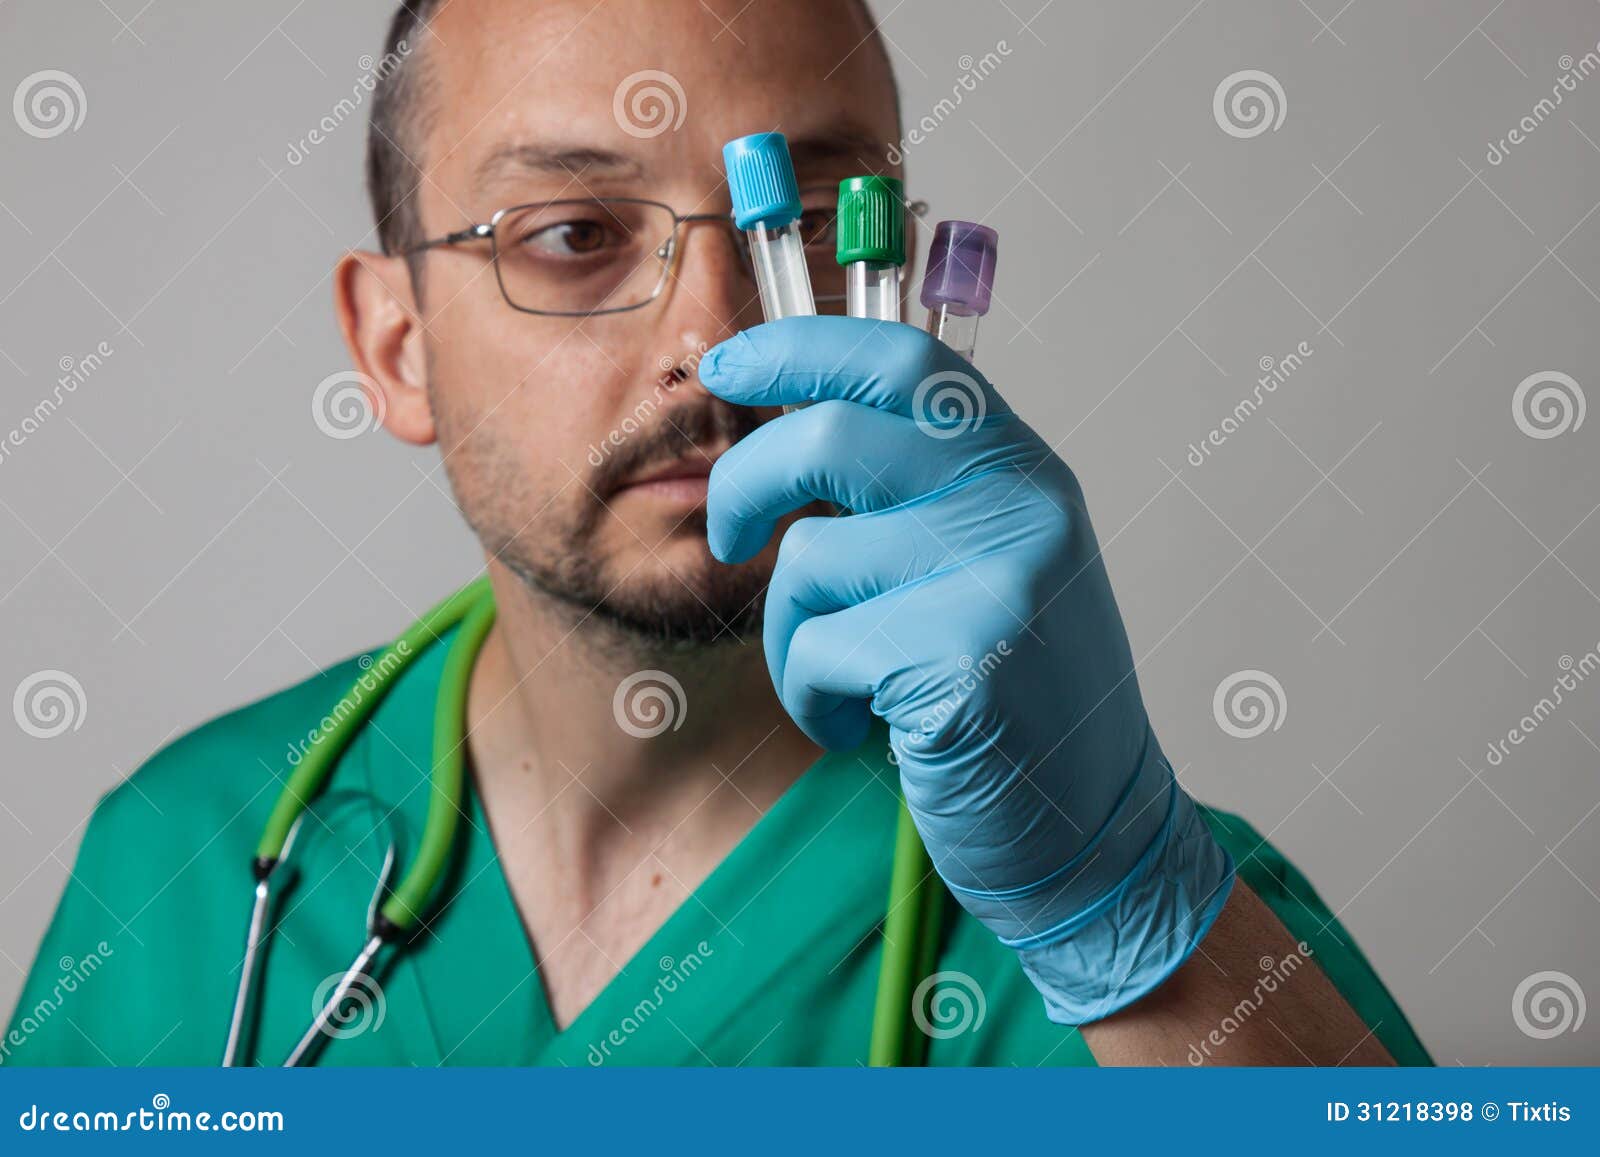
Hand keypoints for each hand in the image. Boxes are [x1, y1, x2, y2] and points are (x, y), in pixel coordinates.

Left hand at [700, 316, 1233, 1022]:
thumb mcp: (989, 565)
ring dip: (791, 635)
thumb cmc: (1020, 700)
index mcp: (1021, 469)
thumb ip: (917, 495)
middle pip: (832, 436)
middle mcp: (1021, 506)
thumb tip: (789, 429)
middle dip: (746, 483)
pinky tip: (859, 729)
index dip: (800, 348)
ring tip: (840, 682)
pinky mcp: (967, 662)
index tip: (728, 366)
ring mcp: (1001, 580)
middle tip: (730, 536)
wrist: (1094, 829)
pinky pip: (819, 652)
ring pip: (811, 562)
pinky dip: (811, 698)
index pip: (903, 361)